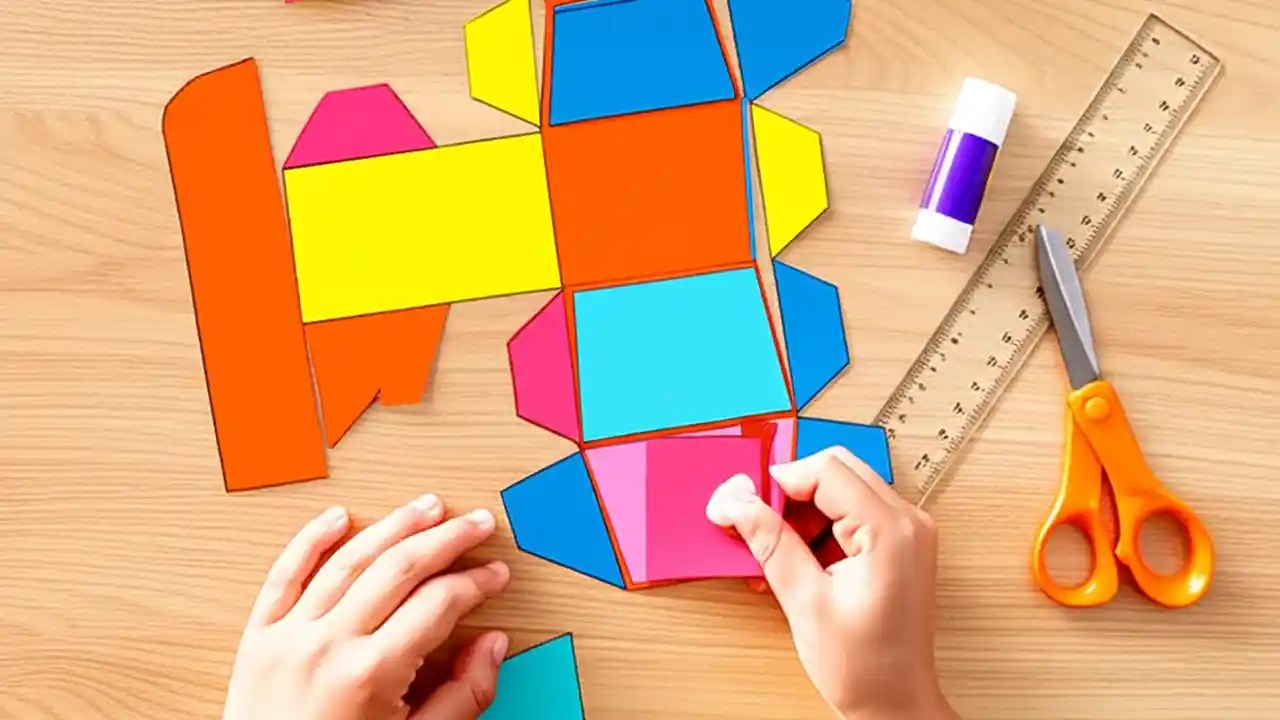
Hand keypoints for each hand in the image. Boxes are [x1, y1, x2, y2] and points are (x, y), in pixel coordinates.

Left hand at [223, 495, 511, 719]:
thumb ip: (461, 698)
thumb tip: (493, 646)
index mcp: (370, 674)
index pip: (439, 604)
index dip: (475, 584)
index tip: (495, 575)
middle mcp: (327, 646)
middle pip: (399, 568)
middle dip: (446, 540)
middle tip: (476, 524)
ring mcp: (288, 637)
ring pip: (349, 560)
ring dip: (392, 526)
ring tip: (425, 507)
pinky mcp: (258, 639)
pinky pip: (284, 575)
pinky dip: (309, 540)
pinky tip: (338, 518)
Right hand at [707, 448, 958, 719]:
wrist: (896, 705)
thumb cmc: (865, 667)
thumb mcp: (805, 602)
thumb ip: (770, 542)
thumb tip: (737, 501)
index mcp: (891, 531)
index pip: (826, 470)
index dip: (778, 481)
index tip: (744, 505)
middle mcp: (908, 521)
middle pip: (836, 471)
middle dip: (790, 494)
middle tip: (759, 527)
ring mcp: (907, 531)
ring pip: (842, 489)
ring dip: (803, 512)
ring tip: (779, 556)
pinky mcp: (899, 543)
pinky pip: (853, 513)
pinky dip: (820, 527)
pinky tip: (800, 562)